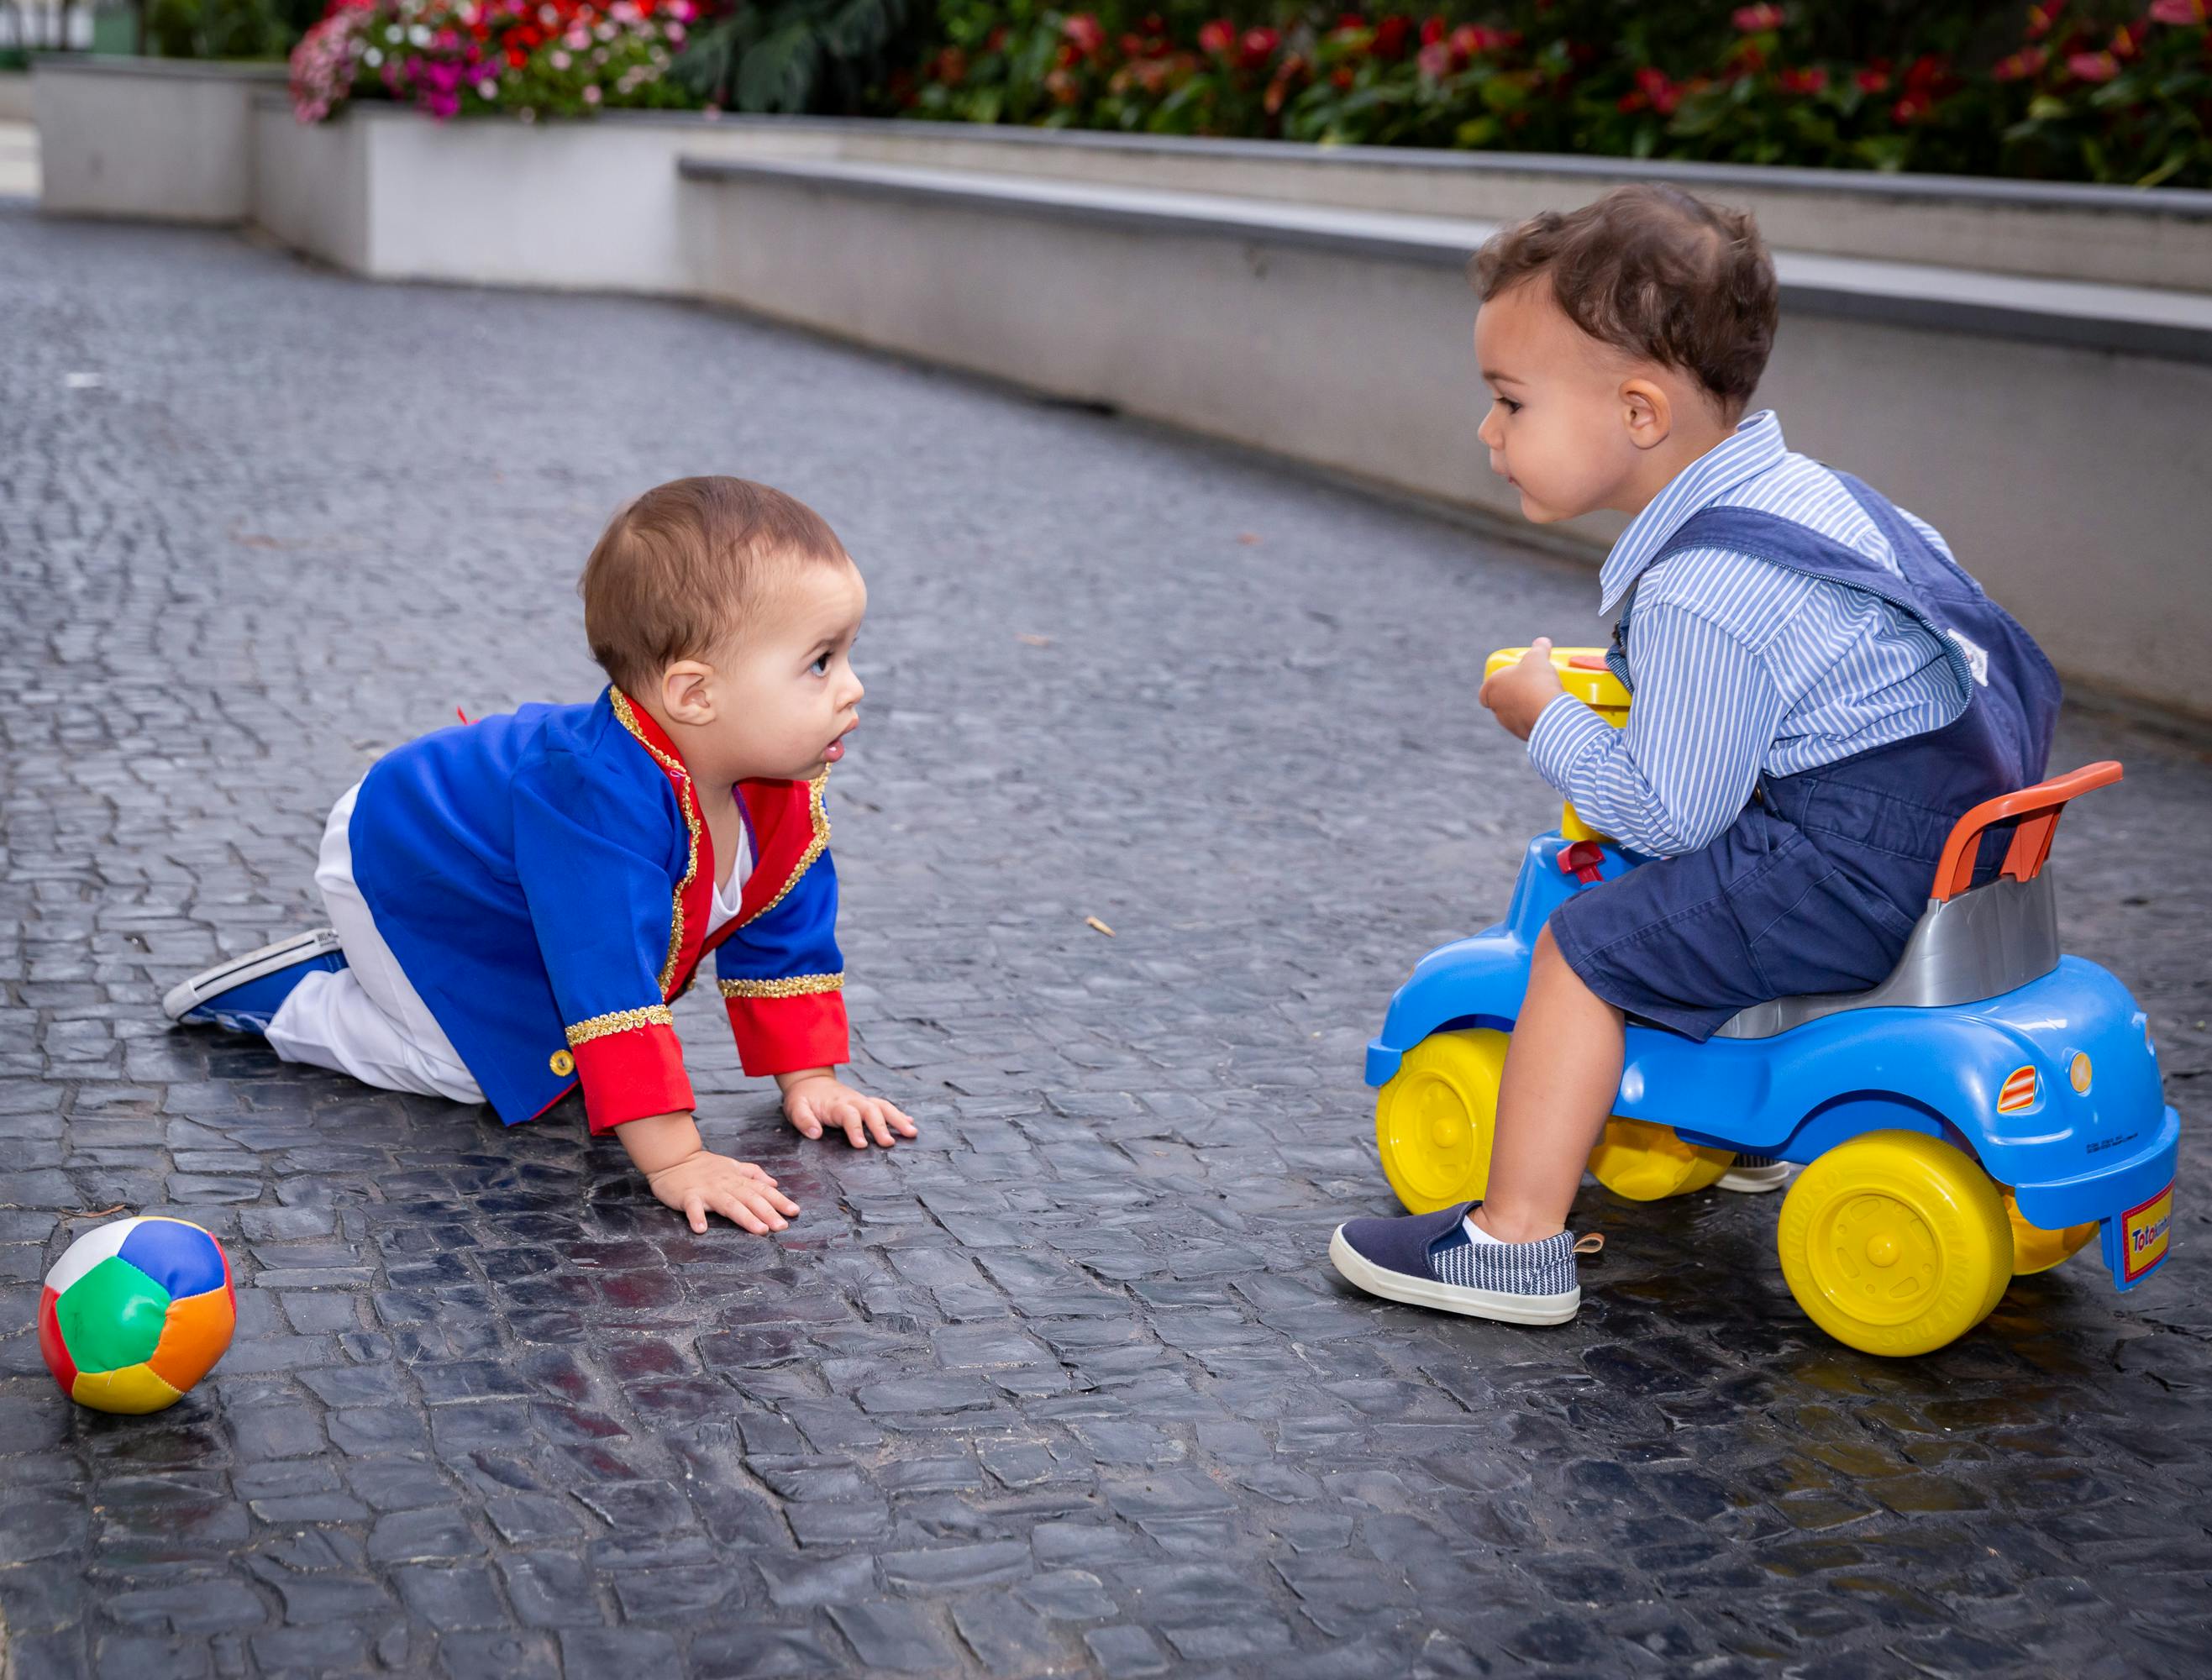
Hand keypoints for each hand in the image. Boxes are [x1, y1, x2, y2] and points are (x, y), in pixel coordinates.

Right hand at [615, 1109, 800, 1233]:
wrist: (672, 1159)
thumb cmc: (703, 1166)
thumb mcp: (731, 1165)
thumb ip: (753, 1173)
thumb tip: (775, 1183)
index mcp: (736, 1178)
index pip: (762, 1189)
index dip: (779, 1200)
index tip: (794, 1211)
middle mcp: (725, 1184)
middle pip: (750, 1198)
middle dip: (768, 1212)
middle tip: (782, 1226)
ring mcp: (707, 1190)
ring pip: (729, 1204)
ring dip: (745, 1217)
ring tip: (759, 1230)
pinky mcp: (687, 1196)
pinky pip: (692, 1207)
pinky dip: (697, 1217)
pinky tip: (701, 1229)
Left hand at [779, 1070, 918, 1148]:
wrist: (810, 1081)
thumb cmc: (802, 1098)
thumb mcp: (795, 1108)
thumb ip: (803, 1120)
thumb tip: (815, 1134)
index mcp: (836, 1104)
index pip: (849, 1115)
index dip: (856, 1129)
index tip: (862, 1145)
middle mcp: (853, 1100)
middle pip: (872, 1110)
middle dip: (882, 1126)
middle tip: (889, 1143)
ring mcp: (861, 1101)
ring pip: (883, 1107)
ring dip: (898, 1119)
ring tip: (912, 1133)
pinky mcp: (866, 1103)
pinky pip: (885, 1107)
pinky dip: (898, 1115)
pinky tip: (910, 1123)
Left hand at [1479, 637, 1566, 740]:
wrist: (1549, 712)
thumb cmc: (1537, 682)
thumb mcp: (1537, 658)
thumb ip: (1538, 648)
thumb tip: (1542, 642)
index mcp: (1491, 689)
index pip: (1485, 692)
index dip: (1495, 687)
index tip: (1509, 682)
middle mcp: (1496, 708)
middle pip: (1501, 702)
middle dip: (1513, 695)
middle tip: (1528, 687)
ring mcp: (1508, 723)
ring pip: (1514, 715)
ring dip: (1524, 708)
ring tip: (1541, 699)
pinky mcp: (1522, 734)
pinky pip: (1527, 725)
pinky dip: (1534, 719)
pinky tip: (1547, 712)